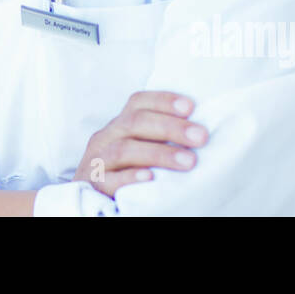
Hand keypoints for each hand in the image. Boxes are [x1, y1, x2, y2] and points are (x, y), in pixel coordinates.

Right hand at [75, 91, 208, 197]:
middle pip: (135, 123)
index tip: (190, 107)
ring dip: (159, 154)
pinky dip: (130, 177)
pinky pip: (109, 180)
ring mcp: (97, 160)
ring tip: (189, 161)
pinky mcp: (94, 184)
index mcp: (120, 124)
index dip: (163, 101)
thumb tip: (199, 130)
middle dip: (170, 128)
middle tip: (200, 137)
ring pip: (124, 150)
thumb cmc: (127, 169)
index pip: (138, 102)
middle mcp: (106, 136)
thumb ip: (159, 136)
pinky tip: (151, 178)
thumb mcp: (139, 146)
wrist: (94, 193)